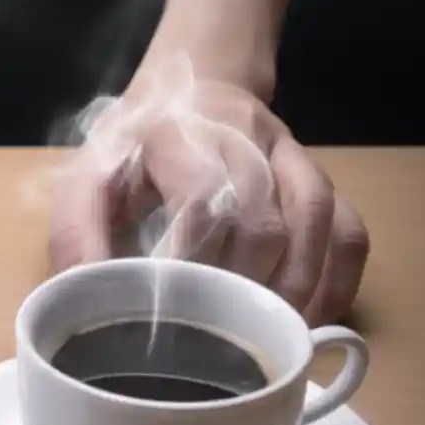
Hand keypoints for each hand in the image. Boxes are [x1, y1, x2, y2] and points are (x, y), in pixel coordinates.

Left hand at [47, 67, 369, 324]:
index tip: (172, 309)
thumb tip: (76, 296)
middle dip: (241, 284)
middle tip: (216, 332)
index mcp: (174, 132)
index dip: (192, 260)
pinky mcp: (315, 173)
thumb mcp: (85, 181)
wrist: (182, 92)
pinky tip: (311, 318)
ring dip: (293, 285)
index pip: (200, 199)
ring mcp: (286, 151)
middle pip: (260, 217)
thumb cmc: (129, 152)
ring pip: (313, 218)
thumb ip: (76, 235)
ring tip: (267, 332)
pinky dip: (336, 279)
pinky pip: (348, 227)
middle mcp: (238, 134)